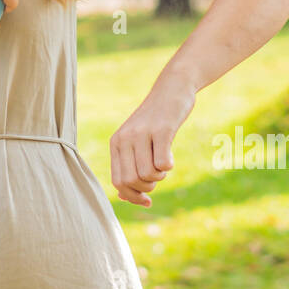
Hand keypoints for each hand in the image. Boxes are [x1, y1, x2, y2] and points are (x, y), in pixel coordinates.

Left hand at [110, 79, 195, 206]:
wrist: (172, 89)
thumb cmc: (156, 121)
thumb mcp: (137, 142)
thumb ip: (129, 166)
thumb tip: (123, 198)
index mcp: (116, 143)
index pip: (118, 182)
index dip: (132, 196)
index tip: (148, 200)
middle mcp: (125, 138)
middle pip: (132, 181)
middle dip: (148, 187)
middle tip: (158, 176)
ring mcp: (142, 133)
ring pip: (147, 174)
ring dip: (160, 176)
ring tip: (164, 163)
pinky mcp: (161, 129)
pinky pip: (162, 163)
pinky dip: (168, 166)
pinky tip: (170, 156)